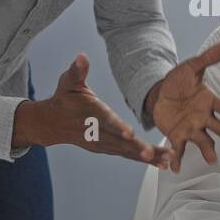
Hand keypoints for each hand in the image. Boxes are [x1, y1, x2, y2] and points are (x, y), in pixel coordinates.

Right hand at [14, 53, 173, 167]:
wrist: (53, 123)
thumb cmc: (64, 99)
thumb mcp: (69, 82)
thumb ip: (77, 70)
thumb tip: (81, 56)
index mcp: (92, 113)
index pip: (106, 120)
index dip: (118, 127)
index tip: (130, 134)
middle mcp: (98, 132)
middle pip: (120, 142)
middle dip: (138, 148)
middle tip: (154, 154)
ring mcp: (103, 143)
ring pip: (127, 152)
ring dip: (147, 157)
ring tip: (166, 161)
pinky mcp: (107, 149)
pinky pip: (127, 155)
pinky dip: (144, 160)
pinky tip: (161, 163)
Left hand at [149, 41, 219, 172]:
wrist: (158, 94)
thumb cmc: (178, 81)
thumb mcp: (192, 67)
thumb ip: (210, 57)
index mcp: (209, 101)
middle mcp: (203, 118)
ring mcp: (191, 129)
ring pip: (203, 141)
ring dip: (208, 151)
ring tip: (213, 160)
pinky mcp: (177, 136)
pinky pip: (179, 149)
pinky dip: (178, 160)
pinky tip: (176, 170)